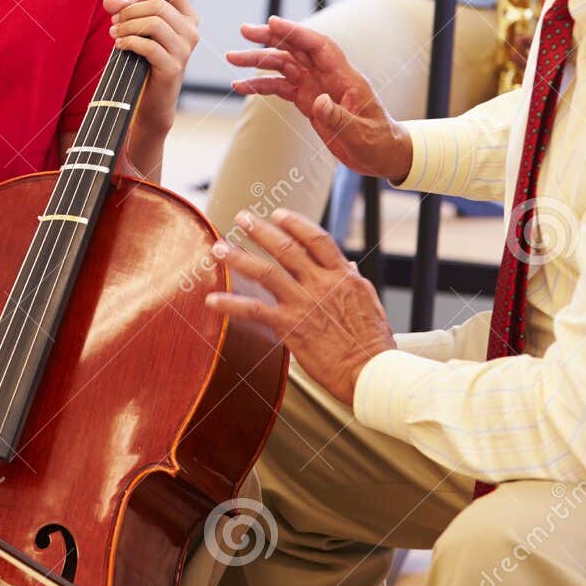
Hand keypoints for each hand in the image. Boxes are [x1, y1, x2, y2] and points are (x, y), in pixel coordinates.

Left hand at [106, 0, 198, 126]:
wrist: (152, 102)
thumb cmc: (145, 62)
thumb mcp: (138, 31)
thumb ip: (126, 12)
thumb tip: (109, 0)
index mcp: (187, 18)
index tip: (133, 4)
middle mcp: (191, 32)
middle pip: (158, 5)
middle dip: (130, 11)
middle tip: (115, 22)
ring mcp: (184, 50)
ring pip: (154, 23)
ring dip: (127, 26)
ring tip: (115, 34)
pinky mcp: (172, 67)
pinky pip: (149, 46)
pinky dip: (129, 42)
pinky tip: (120, 46)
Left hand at [207, 207, 395, 403]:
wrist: (372, 372)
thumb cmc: (374, 342)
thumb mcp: (370, 302)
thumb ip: (354, 280)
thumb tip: (349, 264)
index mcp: (343, 275)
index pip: (316, 239)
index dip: (295, 223)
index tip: (278, 214)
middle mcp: (321, 283)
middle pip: (286, 247)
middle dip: (260, 230)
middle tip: (242, 217)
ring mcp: (303, 302)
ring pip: (265, 271)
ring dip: (238, 257)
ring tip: (219, 248)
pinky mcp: (290, 325)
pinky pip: (254, 310)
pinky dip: (230, 304)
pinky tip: (211, 299)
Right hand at [226, 16, 412, 181]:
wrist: (382, 154)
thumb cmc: (378, 141)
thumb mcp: (361, 133)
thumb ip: (339, 117)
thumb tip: (319, 101)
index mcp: (345, 78)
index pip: (319, 46)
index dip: (296, 32)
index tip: (272, 23)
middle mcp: (329, 77)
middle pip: (297, 49)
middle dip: (271, 38)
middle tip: (244, 31)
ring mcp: (317, 87)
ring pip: (284, 66)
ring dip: (259, 61)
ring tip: (233, 58)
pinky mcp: (309, 101)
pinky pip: (281, 88)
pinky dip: (261, 86)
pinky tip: (241, 86)